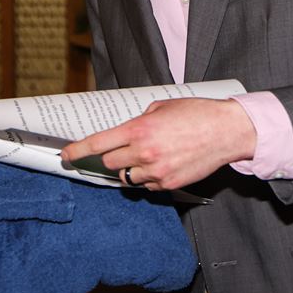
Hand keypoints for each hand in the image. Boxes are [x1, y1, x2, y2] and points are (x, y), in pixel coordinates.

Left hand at [60, 98, 256, 190]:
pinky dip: (151, 178)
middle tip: (127, 148)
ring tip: (153, 155)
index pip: (99, 143)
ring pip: (129, 177)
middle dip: (114, 156)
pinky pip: (149, 186)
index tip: (66, 155)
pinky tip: (166, 163)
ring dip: (133, 168)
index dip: (78, 151)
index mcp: (139, 129)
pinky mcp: (169, 184)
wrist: (226, 132)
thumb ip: (141, 120)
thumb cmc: (197, 114)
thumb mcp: (162, 107)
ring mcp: (157, 171)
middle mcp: (144, 152)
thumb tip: (129, 132)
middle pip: (111, 163)